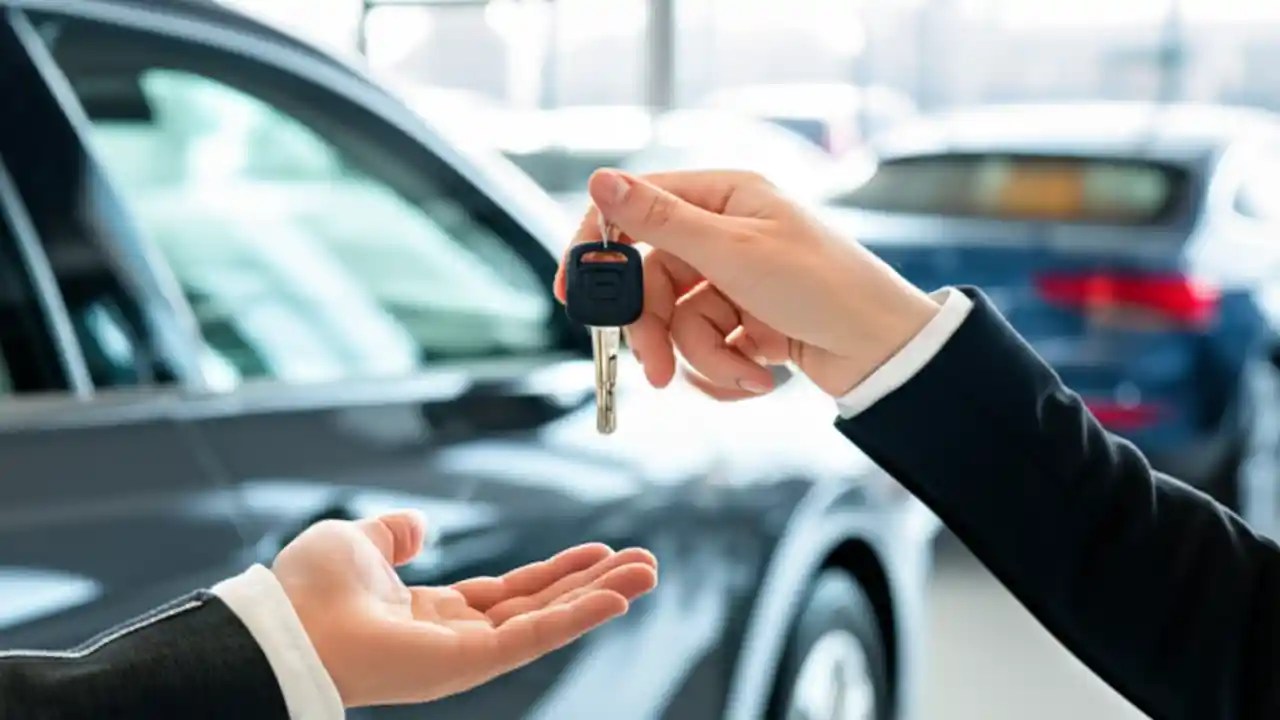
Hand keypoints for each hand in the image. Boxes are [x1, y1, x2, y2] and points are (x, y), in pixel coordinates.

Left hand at [271, 511, 657, 707]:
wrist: (288, 621)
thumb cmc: (308, 590)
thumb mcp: (357, 542)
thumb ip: (392, 535)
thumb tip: (417, 527)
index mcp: (431, 612)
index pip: (509, 593)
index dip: (554, 572)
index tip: (598, 551)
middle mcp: (457, 636)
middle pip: (542, 607)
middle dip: (594, 585)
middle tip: (645, 566)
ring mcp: (468, 653)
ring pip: (549, 622)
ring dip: (602, 597)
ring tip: (648, 575)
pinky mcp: (472, 662)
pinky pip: (536, 638)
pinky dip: (580, 617)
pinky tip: (617, 598)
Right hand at [553, 169, 940, 398]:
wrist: (886, 354)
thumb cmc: (825, 287)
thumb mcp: (734, 251)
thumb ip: (661, 221)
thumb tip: (600, 182)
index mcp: (723, 196)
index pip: (637, 207)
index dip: (600, 247)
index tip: (574, 289)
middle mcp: (726, 233)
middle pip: (652, 280)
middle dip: (656, 330)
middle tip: (654, 368)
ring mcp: (736, 281)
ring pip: (678, 323)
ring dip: (705, 357)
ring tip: (746, 370)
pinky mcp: (747, 324)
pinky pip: (705, 349)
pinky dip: (726, 370)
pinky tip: (761, 376)